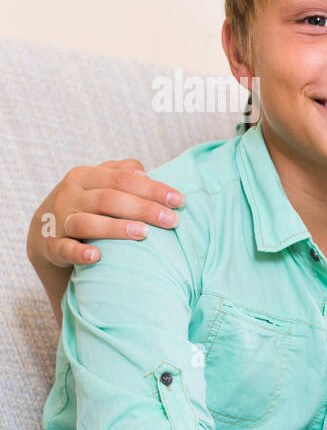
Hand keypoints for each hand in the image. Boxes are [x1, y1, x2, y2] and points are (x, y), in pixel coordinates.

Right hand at [26, 159, 183, 267]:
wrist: (44, 231)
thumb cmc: (86, 204)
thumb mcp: (100, 183)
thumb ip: (122, 173)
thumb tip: (145, 172)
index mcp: (84, 176)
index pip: (123, 179)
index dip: (153, 189)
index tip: (180, 201)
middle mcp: (69, 195)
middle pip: (109, 199)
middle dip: (144, 209)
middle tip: (172, 221)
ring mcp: (58, 221)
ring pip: (87, 222)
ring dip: (116, 228)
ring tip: (144, 233)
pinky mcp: (51, 246)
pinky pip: (64, 249)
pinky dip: (79, 253)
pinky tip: (97, 256)